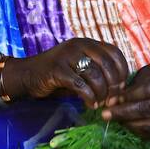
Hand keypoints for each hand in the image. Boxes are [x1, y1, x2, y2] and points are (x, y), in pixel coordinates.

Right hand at [3, 38, 129, 109]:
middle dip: (114, 85)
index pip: (115, 53)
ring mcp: (67, 56)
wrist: (27, 75)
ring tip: (100, 103)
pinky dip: (89, 97)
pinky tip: (90, 105)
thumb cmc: (58, 75)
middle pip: (107, 64)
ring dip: (101, 93)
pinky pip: (80, 84)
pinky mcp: (57, 69)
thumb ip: (99, 73)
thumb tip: (120, 88)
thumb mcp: (81, 70)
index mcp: (88, 43)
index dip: (122, 71)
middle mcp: (79, 45)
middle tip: (112, 100)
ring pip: (95, 75)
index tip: (122, 88)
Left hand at [101, 61, 149, 135]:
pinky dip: (137, 131)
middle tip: (105, 115)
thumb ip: (135, 83)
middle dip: (123, 113)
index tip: (110, 99)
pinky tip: (126, 125)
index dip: (126, 96)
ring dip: (128, 124)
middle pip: (145, 109)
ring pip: (148, 124)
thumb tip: (114, 96)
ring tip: (113, 120)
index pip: (144, 92)